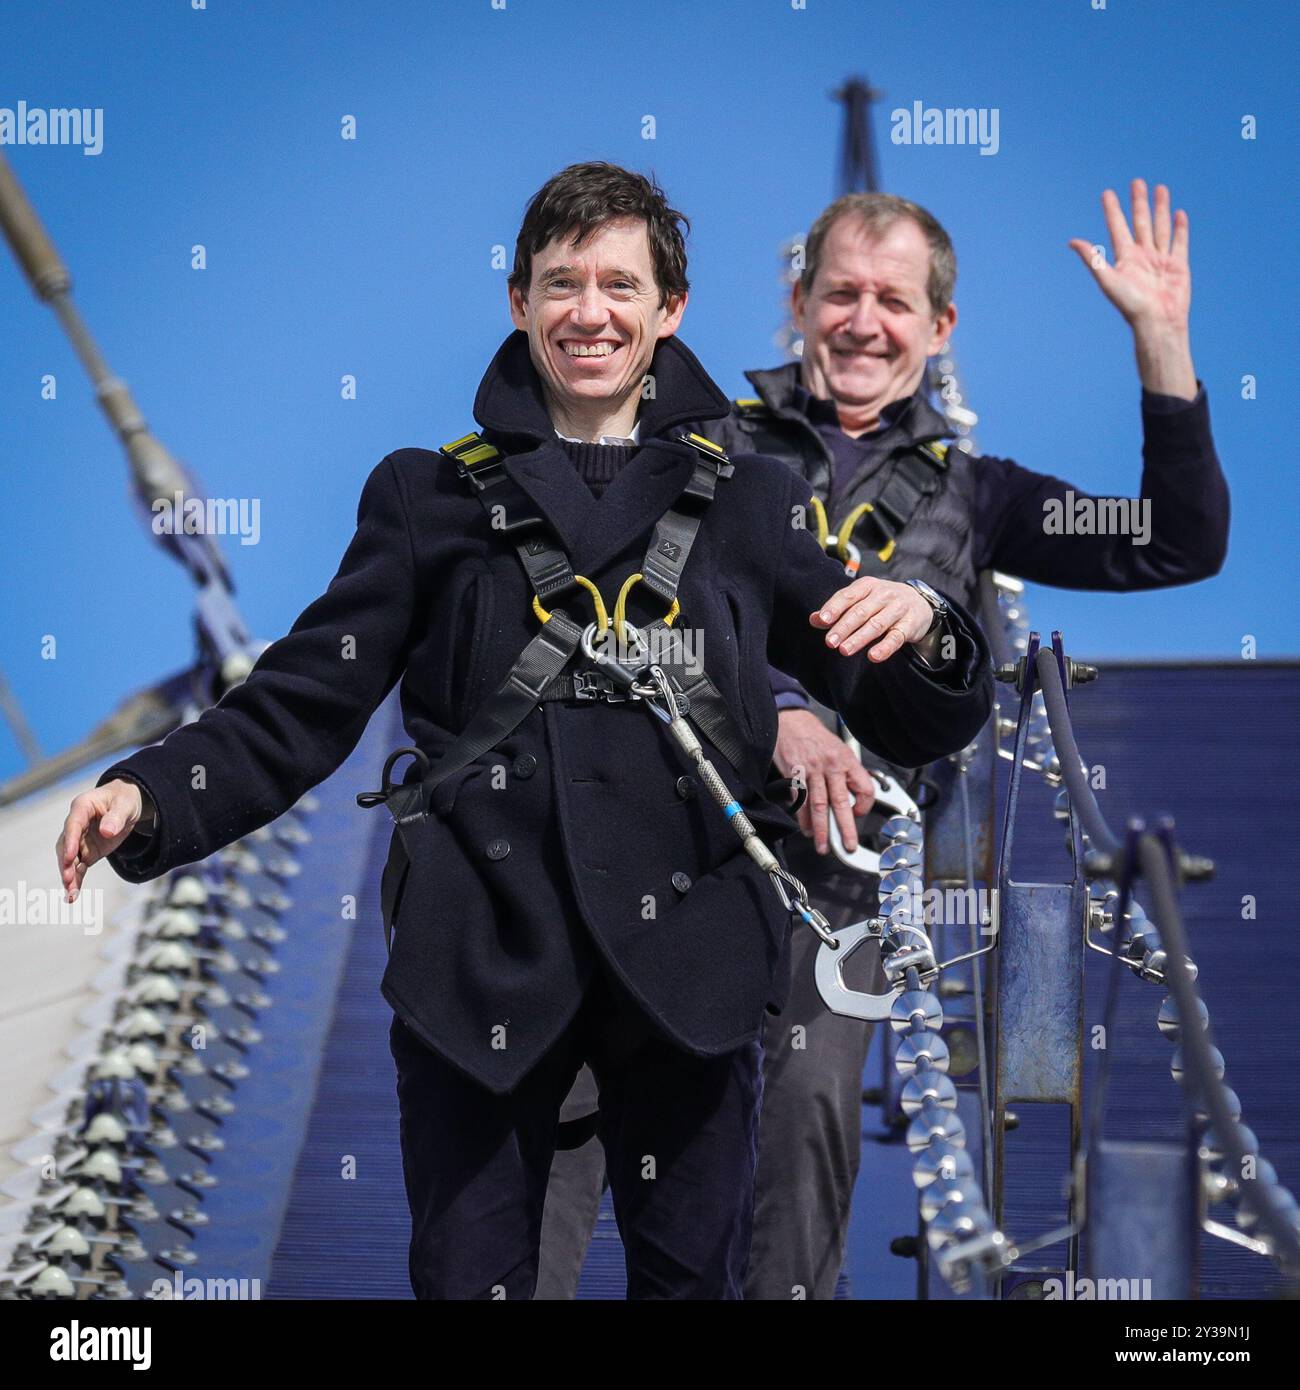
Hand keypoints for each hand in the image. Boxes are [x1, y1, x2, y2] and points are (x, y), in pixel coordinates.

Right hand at [56, 779, 145, 901]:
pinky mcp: (87, 852)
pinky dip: (76, 881)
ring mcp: (79, 840)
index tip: (71, 857)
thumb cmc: (124, 800)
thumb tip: (106, 832)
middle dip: (66, 864)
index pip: (73, 825)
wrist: (126, 804)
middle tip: (68, 879)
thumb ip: (116, 817)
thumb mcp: (126, 805)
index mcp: (82, 807)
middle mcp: (76, 825)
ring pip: (70, 860)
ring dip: (69, 876)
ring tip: (70, 894)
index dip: (71, 841)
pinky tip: (73, 896)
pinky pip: (79, 868)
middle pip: (66, 845)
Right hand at [775, 709, 876, 853]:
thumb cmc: (816, 738)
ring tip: (823, 845)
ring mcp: (811, 771)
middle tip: (848, 845)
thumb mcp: (840, 750)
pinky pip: (800, 801)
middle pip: (841, 802)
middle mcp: (830, 766)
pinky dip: (803, 818)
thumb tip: (854, 800)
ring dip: (821, 829)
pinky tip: (806, 828)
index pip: (864, 788)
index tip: (858, 815)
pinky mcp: (794, 775)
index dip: (864, 806)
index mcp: (847, 760)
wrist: (791, 722)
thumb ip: (848, 774)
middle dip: (845, 828)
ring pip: (818, 805)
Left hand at [809, 576, 937, 662]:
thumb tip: (814, 620)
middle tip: (830, 642)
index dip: (834, 607)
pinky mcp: (910, 625)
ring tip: (844, 650)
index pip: (848, 596)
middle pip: (860, 612)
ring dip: (859, 638)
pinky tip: (873, 656)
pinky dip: (885, 647)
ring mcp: (898, 609)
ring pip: (876, 625)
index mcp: (867, 586)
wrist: (919, 602)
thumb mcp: (861, 599)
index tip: (822, 620)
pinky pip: (896, 638)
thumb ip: (838, 609)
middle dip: (844, 627)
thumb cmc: (882, 602)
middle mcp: (883, 594)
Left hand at [1068, 179, 1196, 397]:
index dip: (1112, 211)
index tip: (1107, 193)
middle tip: (1137, 182)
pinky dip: (1179, 228)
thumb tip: (1072, 241)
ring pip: (1160, 227)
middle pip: (1140, 222)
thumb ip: (1092, 259)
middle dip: (1138, 202)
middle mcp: (1142, 256)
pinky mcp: (1178, 265)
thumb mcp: (1107, 280)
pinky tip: (1179, 214)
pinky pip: (1179, 242)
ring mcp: (1160, 260)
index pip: (1117, 228)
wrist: (1157, 322)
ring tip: (1160, 188)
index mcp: (1125, 258)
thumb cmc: (1130, 305)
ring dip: (1160, 208)